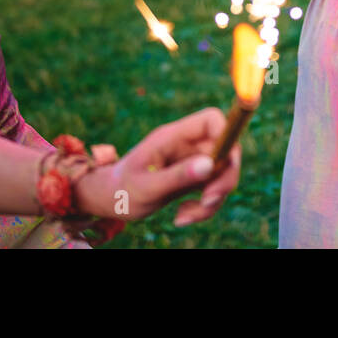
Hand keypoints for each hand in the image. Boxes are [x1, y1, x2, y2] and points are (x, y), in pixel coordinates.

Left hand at [73, 108, 239, 226]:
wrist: (110, 201)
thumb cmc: (121, 190)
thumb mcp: (147, 187)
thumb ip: (178, 175)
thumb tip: (212, 165)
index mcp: (173, 136)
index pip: (212, 119)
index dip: (227, 134)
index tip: (223, 164)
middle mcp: (186, 146)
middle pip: (226, 150)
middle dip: (224, 178)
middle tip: (208, 201)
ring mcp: (191, 162)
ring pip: (222, 175)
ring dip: (213, 200)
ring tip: (184, 217)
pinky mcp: (193, 179)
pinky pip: (212, 191)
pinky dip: (204, 208)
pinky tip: (182, 218)